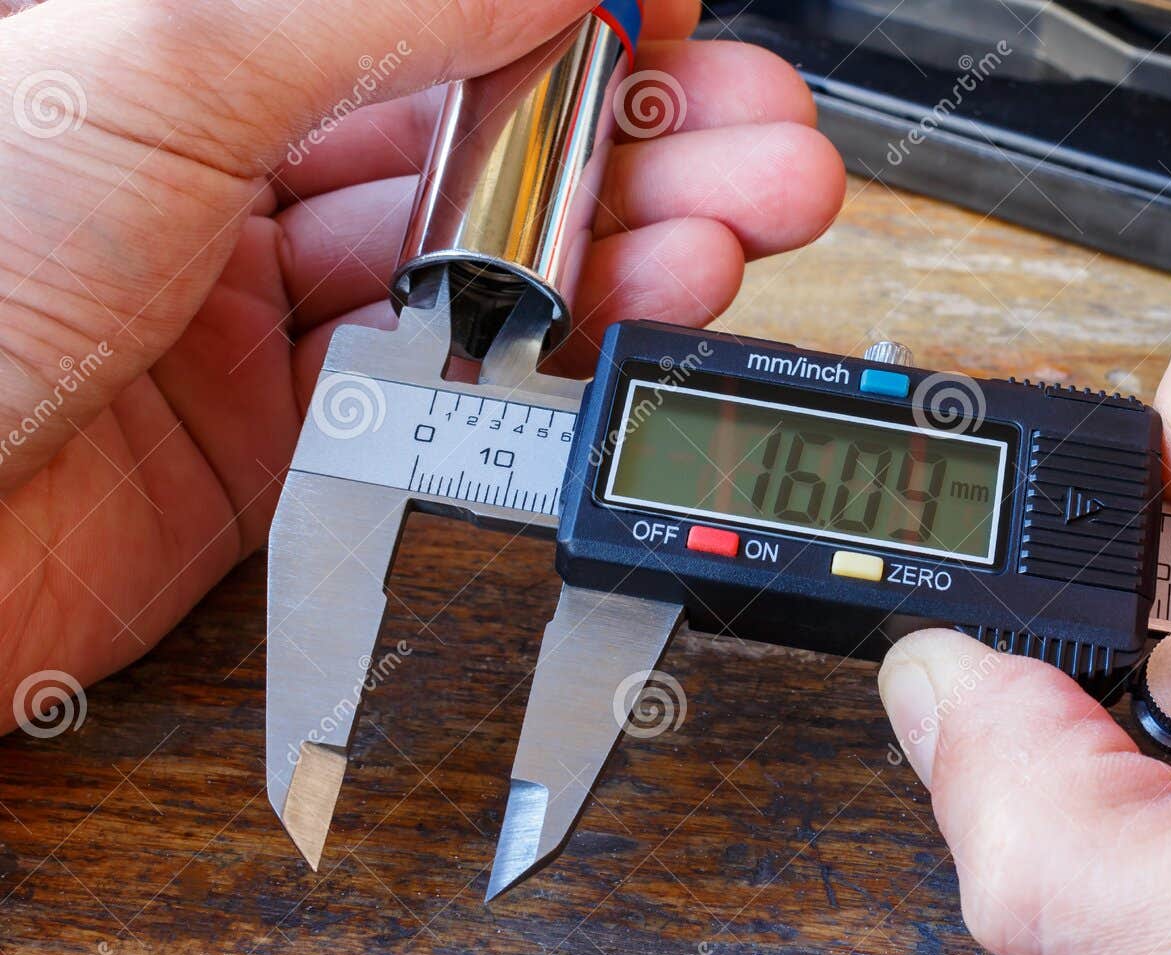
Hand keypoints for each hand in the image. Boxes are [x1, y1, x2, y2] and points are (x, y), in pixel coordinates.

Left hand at [0, 0, 842, 721]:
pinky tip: (631, 318)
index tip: (675, 19)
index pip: (420, 11)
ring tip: (741, 224)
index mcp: (184, 46)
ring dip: (628, 241)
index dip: (565, 9)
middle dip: (640, 130)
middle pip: (483, 134)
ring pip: (487, 261)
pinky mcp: (293, 439)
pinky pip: (454, 383)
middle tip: (759, 135)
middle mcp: (224, 165)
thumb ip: (378, 1)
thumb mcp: (154, 61)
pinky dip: (553, 355)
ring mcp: (263, 308)